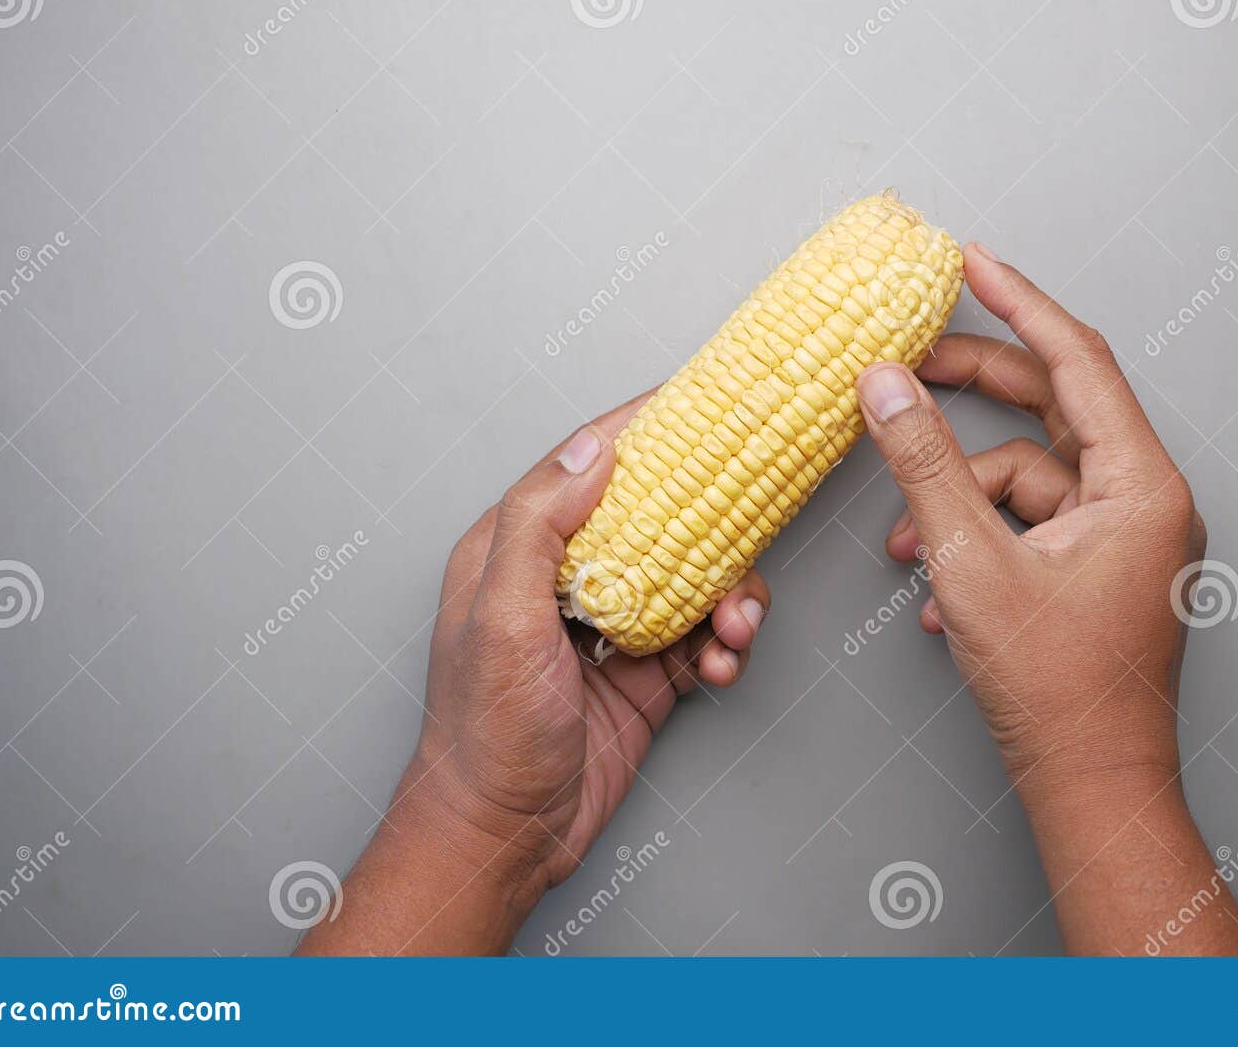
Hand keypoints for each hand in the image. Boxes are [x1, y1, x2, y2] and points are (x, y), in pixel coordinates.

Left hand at [298, 390, 768, 955]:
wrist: (505, 836)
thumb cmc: (485, 731)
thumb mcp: (502, 617)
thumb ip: (539, 525)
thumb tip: (593, 448)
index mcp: (518, 548)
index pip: (586, 465)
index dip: (643, 429)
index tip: (702, 400)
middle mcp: (570, 577)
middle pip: (657, 513)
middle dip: (710, 520)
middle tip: (752, 517)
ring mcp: (615, 624)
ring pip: (696, 574)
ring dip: (730, 596)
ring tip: (734, 628)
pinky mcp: (650, 671)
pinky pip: (707, 634)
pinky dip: (727, 645)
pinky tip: (722, 665)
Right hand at [853, 242, 1237, 954]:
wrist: (1093, 790)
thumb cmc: (1054, 690)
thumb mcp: (969, 563)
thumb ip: (923, 462)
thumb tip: (885, 383)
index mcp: (1140, 485)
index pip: (1077, 360)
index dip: (1019, 301)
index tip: (971, 259)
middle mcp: (1144, 501)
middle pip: (1050, 410)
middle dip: (973, 391)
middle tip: (907, 363)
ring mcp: (1125, 539)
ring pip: (1028, 480)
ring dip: (958, 504)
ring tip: (906, 552)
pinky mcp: (1100, 572)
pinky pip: (1031, 527)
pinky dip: (981, 544)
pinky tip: (942, 596)